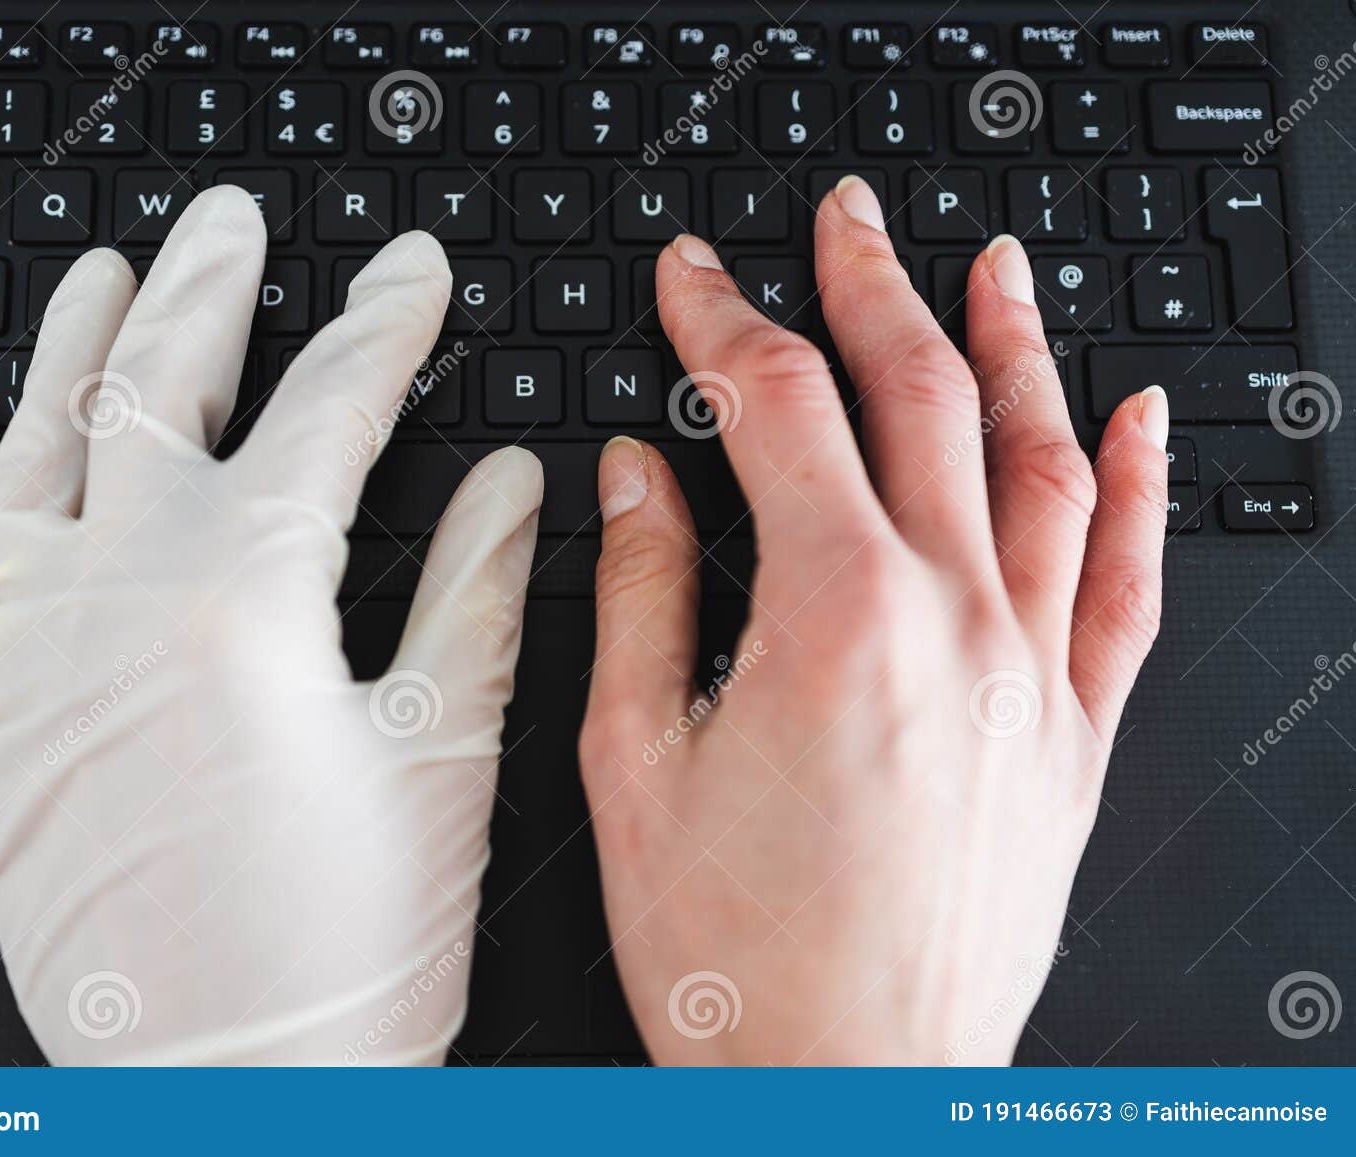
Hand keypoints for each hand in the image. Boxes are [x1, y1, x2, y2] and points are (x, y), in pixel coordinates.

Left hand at [0, 188, 542, 1064]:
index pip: (328, 406)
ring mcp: (29, 650)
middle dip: (211, 285)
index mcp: (244, 593)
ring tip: (113, 269)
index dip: (383, 324)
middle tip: (236, 222)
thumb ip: (472, 585)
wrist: (223, 1094)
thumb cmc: (341, 947)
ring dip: (75, 343)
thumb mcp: (440, 749)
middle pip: (158, 388)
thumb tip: (512, 478)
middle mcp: (114, 595)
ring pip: (37, 447)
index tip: (412, 273)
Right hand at [578, 177, 1168, 1064]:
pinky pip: (1126, 582)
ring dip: (1013, 347)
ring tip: (992, 268)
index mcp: (831, 615)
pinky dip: (1138, 487)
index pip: (772, 405)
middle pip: (915, 395)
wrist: (847, 1088)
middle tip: (843, 218)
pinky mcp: (1074, 737)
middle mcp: (951, 622)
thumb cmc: (738, 958)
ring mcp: (1029, 675)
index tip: (694, 277)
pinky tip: (1137, 419)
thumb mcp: (635, 762)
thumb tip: (637, 478)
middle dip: (868, 285)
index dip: (722, 318)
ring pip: (1038, 459)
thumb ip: (642, 593)